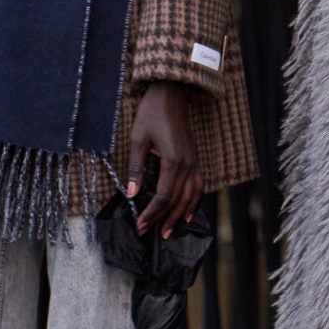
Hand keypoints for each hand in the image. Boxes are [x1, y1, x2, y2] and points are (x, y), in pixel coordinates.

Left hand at [128, 82, 201, 234]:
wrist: (171, 93)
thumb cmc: (152, 113)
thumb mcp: (138, 139)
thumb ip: (136, 168)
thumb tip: (131, 194)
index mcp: (172, 160)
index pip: (163, 196)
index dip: (151, 213)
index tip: (140, 225)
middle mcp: (187, 164)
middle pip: (177, 200)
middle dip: (164, 219)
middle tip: (151, 234)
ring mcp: (193, 161)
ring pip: (191, 195)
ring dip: (180, 215)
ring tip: (170, 231)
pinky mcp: (194, 158)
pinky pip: (198, 184)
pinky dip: (194, 201)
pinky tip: (187, 211)